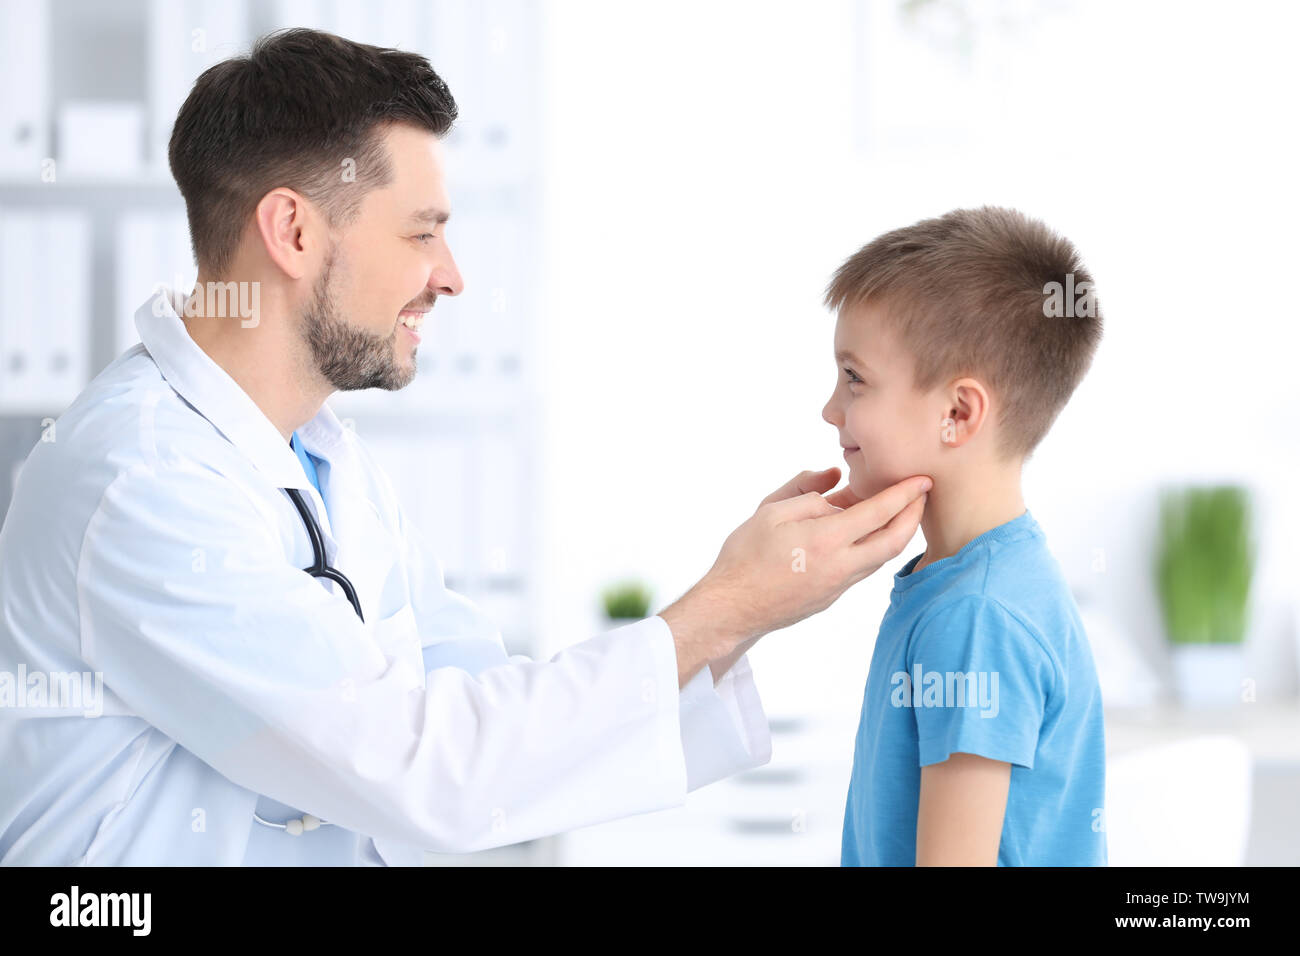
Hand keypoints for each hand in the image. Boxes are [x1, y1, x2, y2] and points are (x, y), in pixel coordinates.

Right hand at [702, 468, 931, 642]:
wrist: (732, 607)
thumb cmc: (745, 555)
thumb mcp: (770, 510)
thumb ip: (806, 490)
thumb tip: (834, 479)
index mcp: (826, 539)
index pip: (879, 513)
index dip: (904, 494)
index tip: (922, 479)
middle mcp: (840, 566)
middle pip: (894, 542)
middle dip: (914, 517)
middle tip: (922, 496)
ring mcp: (838, 586)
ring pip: (880, 558)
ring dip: (896, 534)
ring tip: (898, 512)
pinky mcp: (831, 597)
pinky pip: (861, 569)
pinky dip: (872, 549)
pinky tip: (864, 535)